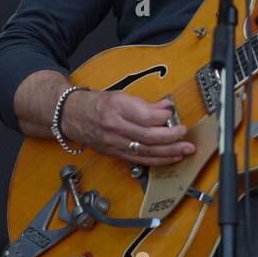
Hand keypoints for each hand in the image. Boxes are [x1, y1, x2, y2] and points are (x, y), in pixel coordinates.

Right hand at [63, 90, 195, 166]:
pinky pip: (139, 160)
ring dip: (168, 152)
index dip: (162, 117)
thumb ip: (145, 104)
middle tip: (184, 134)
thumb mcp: (120, 96)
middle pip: (147, 136)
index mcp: (116, 107)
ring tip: (185, 150)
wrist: (72, 116)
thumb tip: (167, 107)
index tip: (172, 115)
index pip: (144, 116)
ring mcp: (114, 143)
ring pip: (145, 151)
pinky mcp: (114, 154)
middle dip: (170, 138)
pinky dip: (157, 160)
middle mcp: (114, 126)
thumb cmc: (96, 103)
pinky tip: (170, 158)